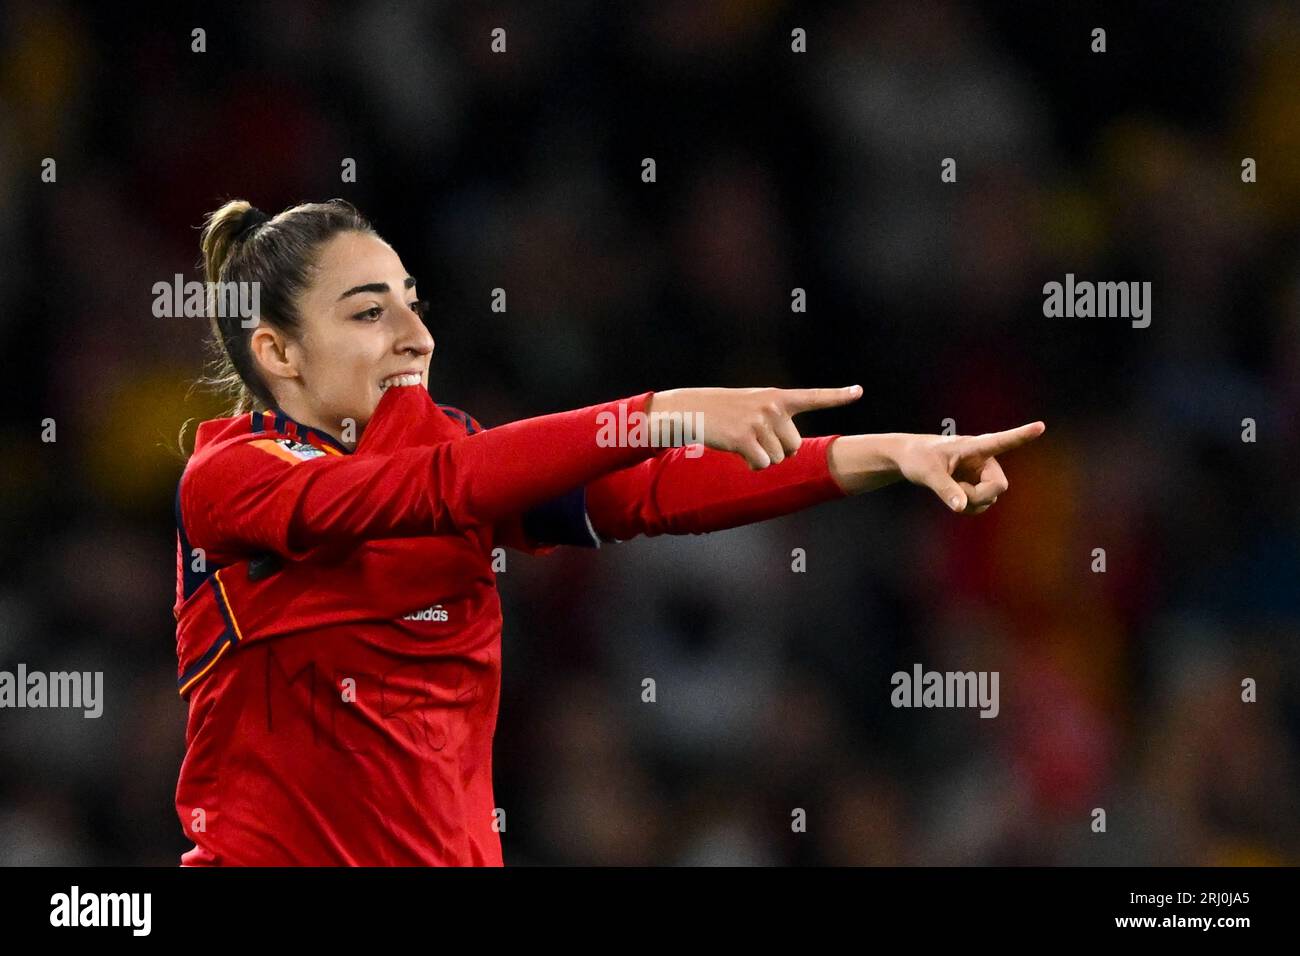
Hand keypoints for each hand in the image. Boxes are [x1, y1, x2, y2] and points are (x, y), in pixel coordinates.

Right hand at [647, 385, 862, 469]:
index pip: (814, 396)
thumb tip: (790, 452)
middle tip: (754, 438)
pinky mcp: (745, 439)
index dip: (838, 396)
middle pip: (794, 446)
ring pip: (779, 459)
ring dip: (762, 458)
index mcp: (777, 397)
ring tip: (742, 441)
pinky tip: (737, 450)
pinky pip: (763, 465)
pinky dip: (752, 464)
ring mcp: (759, 422)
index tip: (859, 391)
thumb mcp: (752, 405)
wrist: (691, 410)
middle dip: (778, 450)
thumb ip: (776, 419)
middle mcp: (773, 407)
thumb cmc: (723, 411)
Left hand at [892, 421, 1045, 513]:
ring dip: (971, 503)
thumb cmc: (919, 458)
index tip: (1040, 426)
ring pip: (990, 499)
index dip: (1022, 435)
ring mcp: (983, 474)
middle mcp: (985, 460)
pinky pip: (982, 506)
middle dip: (978, 497)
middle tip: (955, 492)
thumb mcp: (928, 474)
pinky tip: (956, 499)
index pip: (1001, 441)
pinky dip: (969, 508)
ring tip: (952, 489)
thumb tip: (961, 507)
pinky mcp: (979, 486)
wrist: (912, 459)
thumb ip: (945, 489)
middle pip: (998, 487)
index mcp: (975, 447)